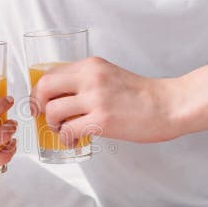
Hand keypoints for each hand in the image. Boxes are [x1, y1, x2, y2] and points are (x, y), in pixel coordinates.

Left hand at [30, 57, 180, 143]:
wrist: (169, 105)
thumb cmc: (141, 95)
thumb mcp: (109, 75)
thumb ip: (86, 81)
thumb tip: (59, 96)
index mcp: (91, 66)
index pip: (50, 74)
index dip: (39, 91)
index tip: (39, 103)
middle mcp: (90, 78)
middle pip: (45, 88)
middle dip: (38, 105)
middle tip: (43, 118)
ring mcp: (96, 99)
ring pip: (53, 111)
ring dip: (53, 124)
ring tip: (64, 130)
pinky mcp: (102, 121)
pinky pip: (68, 130)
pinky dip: (66, 138)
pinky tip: (74, 141)